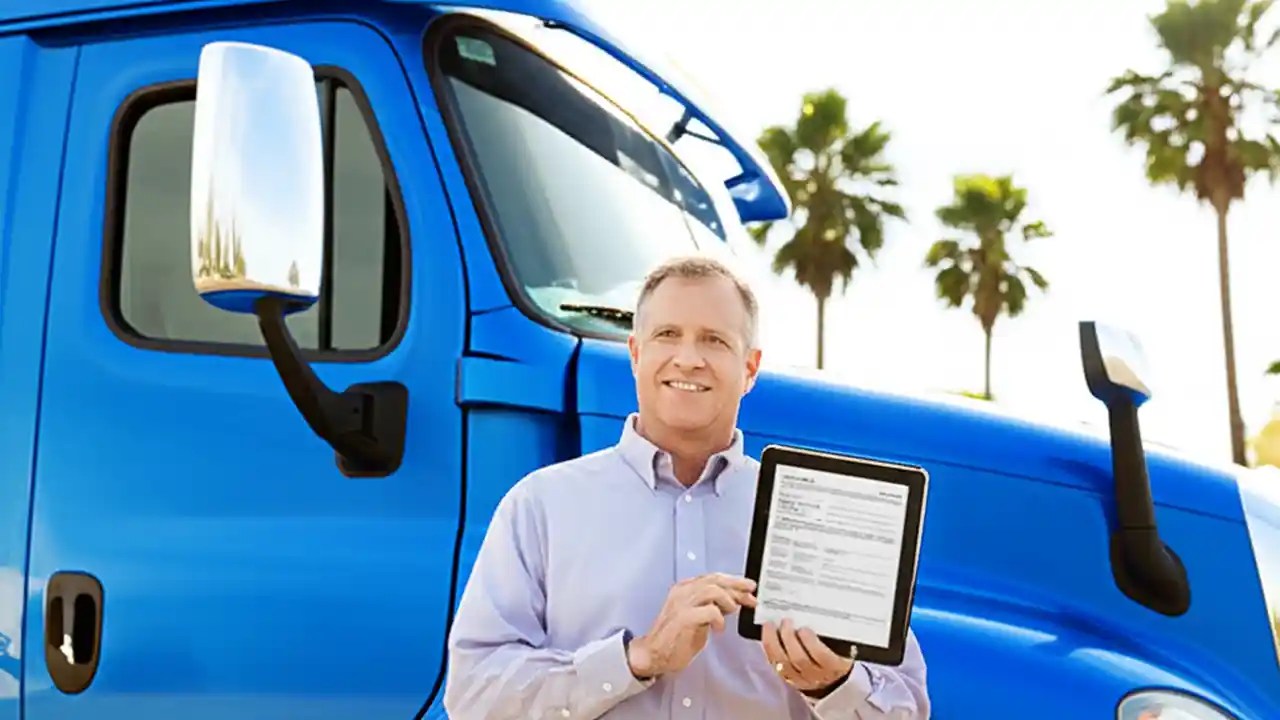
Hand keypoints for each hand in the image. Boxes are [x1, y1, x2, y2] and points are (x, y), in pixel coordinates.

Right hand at [627, 573, 757, 678]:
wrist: (653, 655)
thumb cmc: (675, 638)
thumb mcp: (698, 618)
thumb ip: (713, 607)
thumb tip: (733, 602)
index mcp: (685, 589)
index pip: (713, 578)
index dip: (734, 582)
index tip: (749, 589)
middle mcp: (682, 592)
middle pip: (715, 580)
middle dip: (737, 588)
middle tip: (750, 597)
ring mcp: (681, 603)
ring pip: (712, 590)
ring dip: (728, 600)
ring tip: (732, 612)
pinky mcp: (683, 618)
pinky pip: (708, 611)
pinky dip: (719, 618)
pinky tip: (719, 628)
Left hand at [760, 618, 854, 692]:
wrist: (831, 676)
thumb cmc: (837, 653)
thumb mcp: (842, 644)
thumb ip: (833, 632)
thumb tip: (819, 608)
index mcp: (835, 665)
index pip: (822, 656)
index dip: (811, 642)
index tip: (804, 628)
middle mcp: (818, 675)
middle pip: (799, 659)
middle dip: (789, 638)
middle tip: (786, 621)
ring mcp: (801, 679)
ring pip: (783, 664)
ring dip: (774, 643)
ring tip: (771, 625)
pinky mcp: (787, 679)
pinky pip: (775, 665)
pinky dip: (769, 649)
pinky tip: (767, 635)